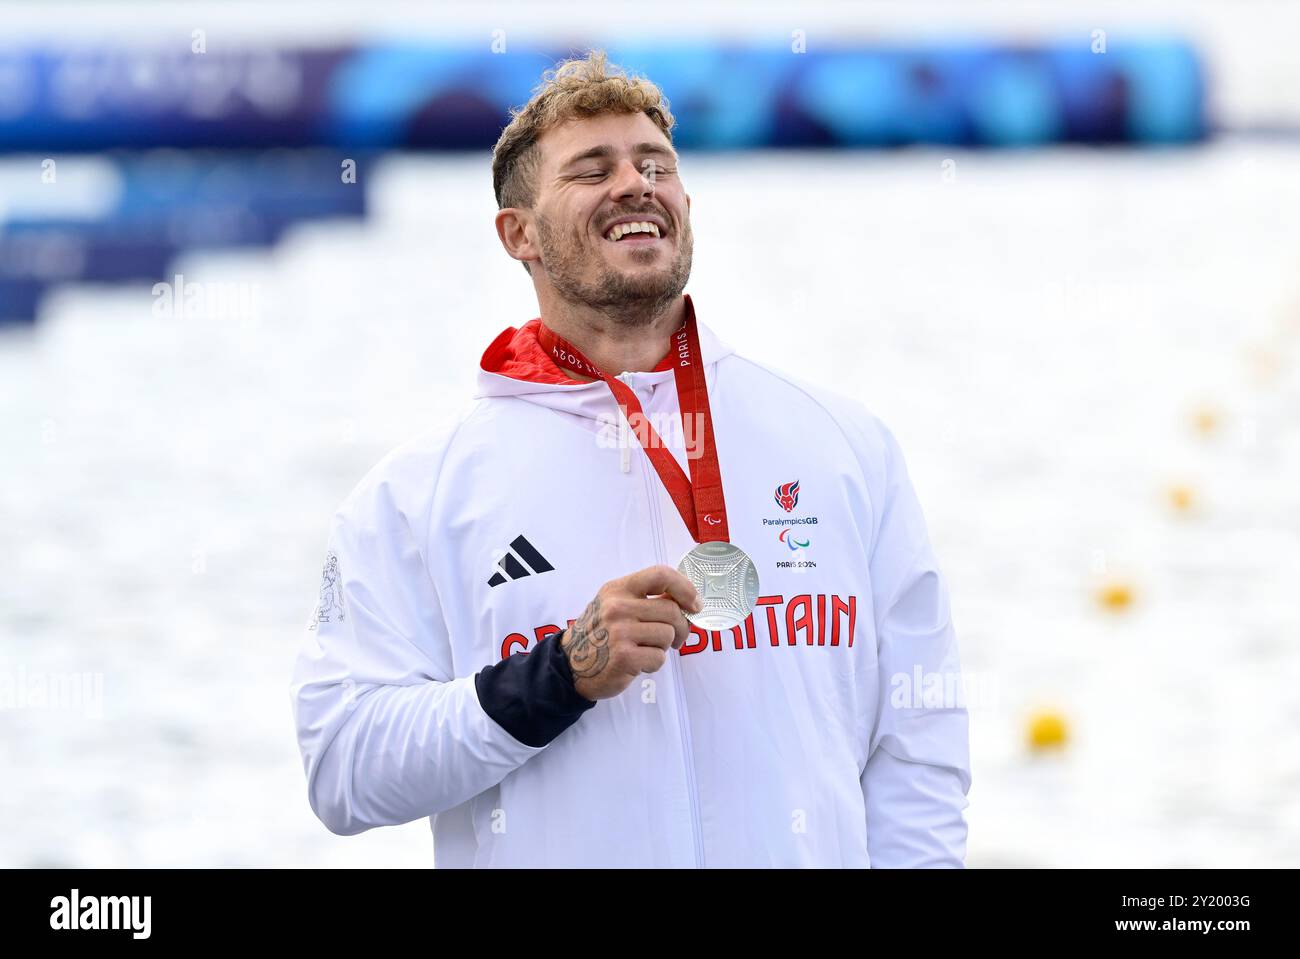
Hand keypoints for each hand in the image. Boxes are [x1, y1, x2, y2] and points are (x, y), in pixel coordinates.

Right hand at [560, 564, 702, 701]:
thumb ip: (644, 599)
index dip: (685, 587)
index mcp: (618, 589)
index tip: (694, 604)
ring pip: (667, 635)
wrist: (570, 666)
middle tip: (674, 638)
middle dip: (680, 628)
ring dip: (663, 647)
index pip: (660, 575)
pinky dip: (654, 664)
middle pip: (671, 611)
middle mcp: (618, 607)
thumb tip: (688, 602)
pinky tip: (638, 664)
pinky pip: (659, 657)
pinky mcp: (624, 657)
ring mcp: (620, 632)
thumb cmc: (600, 634)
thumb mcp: (614, 605)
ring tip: (646, 650)